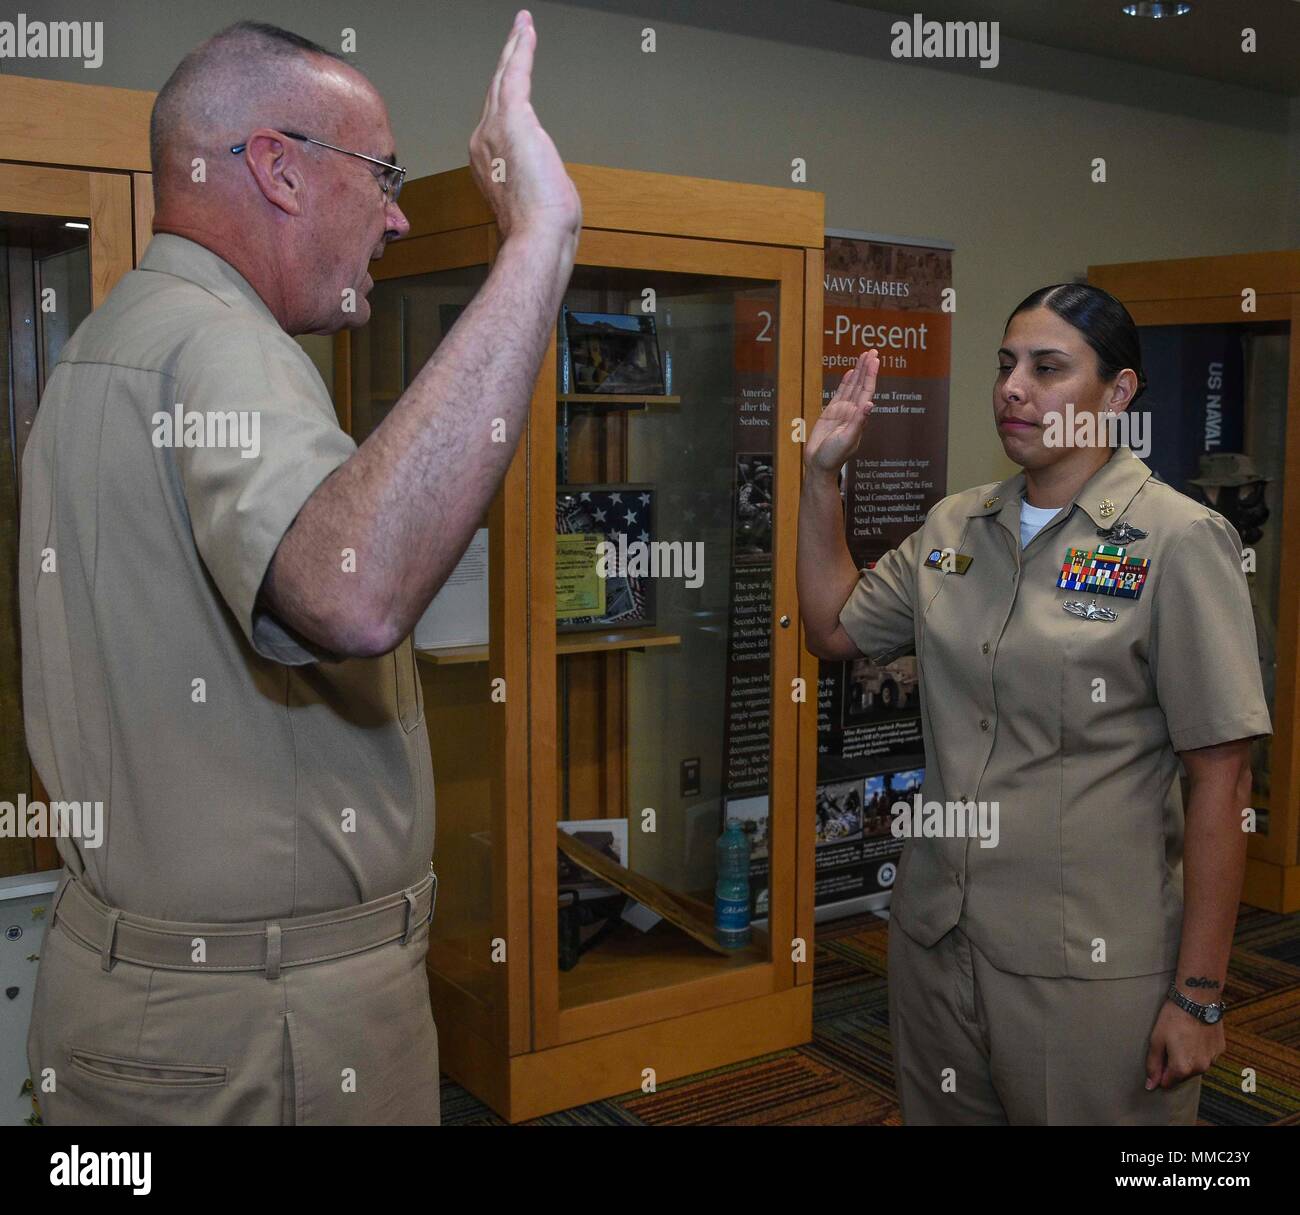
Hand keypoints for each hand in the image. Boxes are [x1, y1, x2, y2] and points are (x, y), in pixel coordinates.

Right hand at [468, 11, 581, 243]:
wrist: (537, 234)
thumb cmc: (539, 228)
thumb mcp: (534, 199)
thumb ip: (534, 177)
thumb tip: (543, 175)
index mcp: (486, 161)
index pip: (496, 119)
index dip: (503, 96)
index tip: (511, 80)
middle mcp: (483, 140)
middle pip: (494, 91)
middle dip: (506, 62)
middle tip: (515, 37)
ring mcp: (494, 128)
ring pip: (503, 77)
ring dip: (514, 49)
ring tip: (522, 27)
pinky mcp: (513, 117)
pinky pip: (516, 73)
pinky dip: (522, 49)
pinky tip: (527, 30)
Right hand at [805, 350, 878, 473]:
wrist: (818, 465)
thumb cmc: (833, 456)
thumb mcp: (847, 439)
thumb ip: (858, 422)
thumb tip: (869, 404)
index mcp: (858, 417)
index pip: (867, 391)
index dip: (871, 375)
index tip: (874, 359)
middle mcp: (852, 412)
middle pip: (861, 385)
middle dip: (867, 368)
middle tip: (872, 350)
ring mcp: (842, 412)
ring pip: (852, 386)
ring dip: (859, 371)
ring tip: (864, 356)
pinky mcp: (831, 413)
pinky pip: (840, 393)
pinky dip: (846, 382)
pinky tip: (850, 372)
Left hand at [1145, 999, 1223, 1089]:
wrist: (1197, 1000)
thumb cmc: (1173, 1018)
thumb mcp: (1156, 1040)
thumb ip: (1153, 1065)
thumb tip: (1150, 1086)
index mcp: (1183, 1068)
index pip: (1168, 1082)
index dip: (1160, 1071)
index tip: (1158, 1056)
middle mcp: (1200, 1068)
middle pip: (1182, 1074)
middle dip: (1174, 1063)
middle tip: (1169, 1042)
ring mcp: (1212, 1059)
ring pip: (1195, 1065)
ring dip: (1188, 1057)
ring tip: (1182, 1036)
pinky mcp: (1220, 1049)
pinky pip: (1206, 1055)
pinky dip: (1200, 1049)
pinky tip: (1194, 1034)